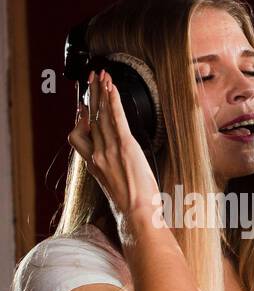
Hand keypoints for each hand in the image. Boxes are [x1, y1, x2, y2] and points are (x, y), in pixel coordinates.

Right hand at [67, 70, 159, 226]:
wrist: (138, 214)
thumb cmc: (132, 204)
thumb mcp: (114, 185)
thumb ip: (109, 169)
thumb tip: (117, 161)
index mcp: (93, 165)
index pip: (79, 135)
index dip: (80, 118)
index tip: (83, 106)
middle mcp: (97, 155)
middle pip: (90, 119)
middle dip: (91, 96)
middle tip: (91, 79)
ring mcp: (108, 150)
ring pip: (101, 115)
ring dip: (101, 92)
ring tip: (102, 75)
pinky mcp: (124, 147)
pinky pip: (116, 118)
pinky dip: (113, 101)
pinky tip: (112, 88)